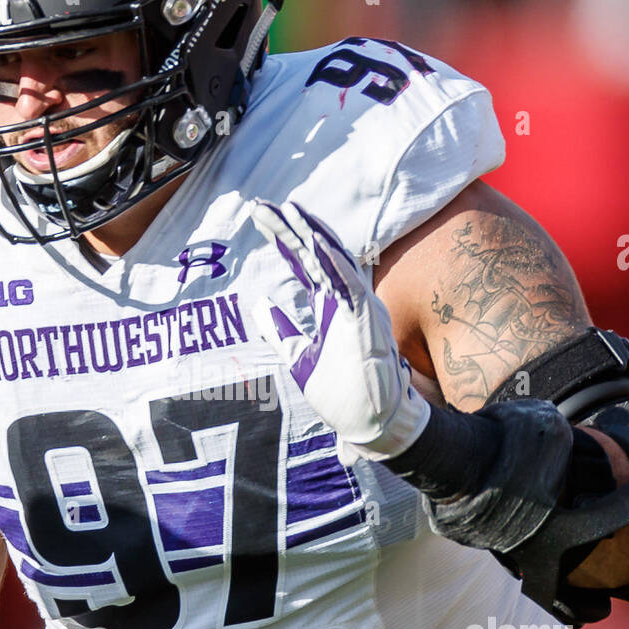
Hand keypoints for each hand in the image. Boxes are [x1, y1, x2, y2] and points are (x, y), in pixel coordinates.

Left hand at [250, 200, 429, 460]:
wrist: (370, 422)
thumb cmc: (342, 392)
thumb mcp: (299, 358)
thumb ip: (280, 331)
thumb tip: (259, 305)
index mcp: (328, 304)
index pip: (303, 262)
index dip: (282, 239)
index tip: (258, 216)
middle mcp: (344, 299)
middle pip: (314, 253)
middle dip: (289, 228)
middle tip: (260, 206)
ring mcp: (358, 306)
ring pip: (334, 261)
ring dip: (312, 234)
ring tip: (290, 210)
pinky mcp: (368, 320)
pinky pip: (351, 285)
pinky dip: (335, 263)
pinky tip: (315, 243)